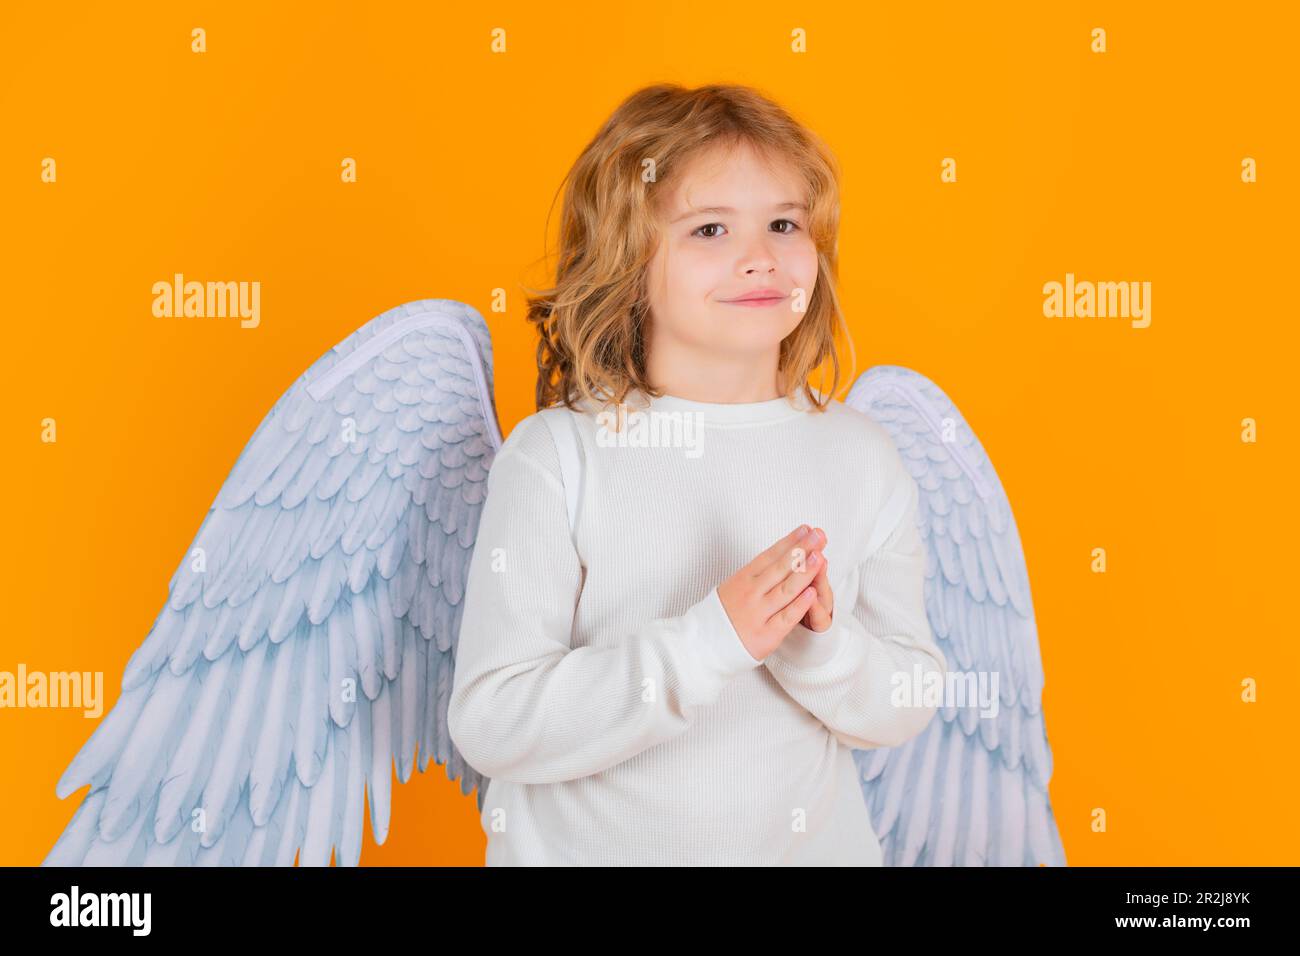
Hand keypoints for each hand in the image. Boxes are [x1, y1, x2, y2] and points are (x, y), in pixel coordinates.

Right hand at [717, 525, 828, 660]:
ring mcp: (758, 613)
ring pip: (786, 590)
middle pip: (780, 568)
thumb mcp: (733, 585)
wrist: (702, 643)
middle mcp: (751, 593)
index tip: (806, 529)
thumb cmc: (723, 614)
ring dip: (804, 572)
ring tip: (819, 557)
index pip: (770, 555)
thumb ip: (757, 574)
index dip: (789, 541)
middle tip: (818, 535)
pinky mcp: (766, 635)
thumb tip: (782, 553)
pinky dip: (799, 605)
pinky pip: (785, 618)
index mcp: (743, 578)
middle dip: (801, 550)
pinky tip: (812, 592)